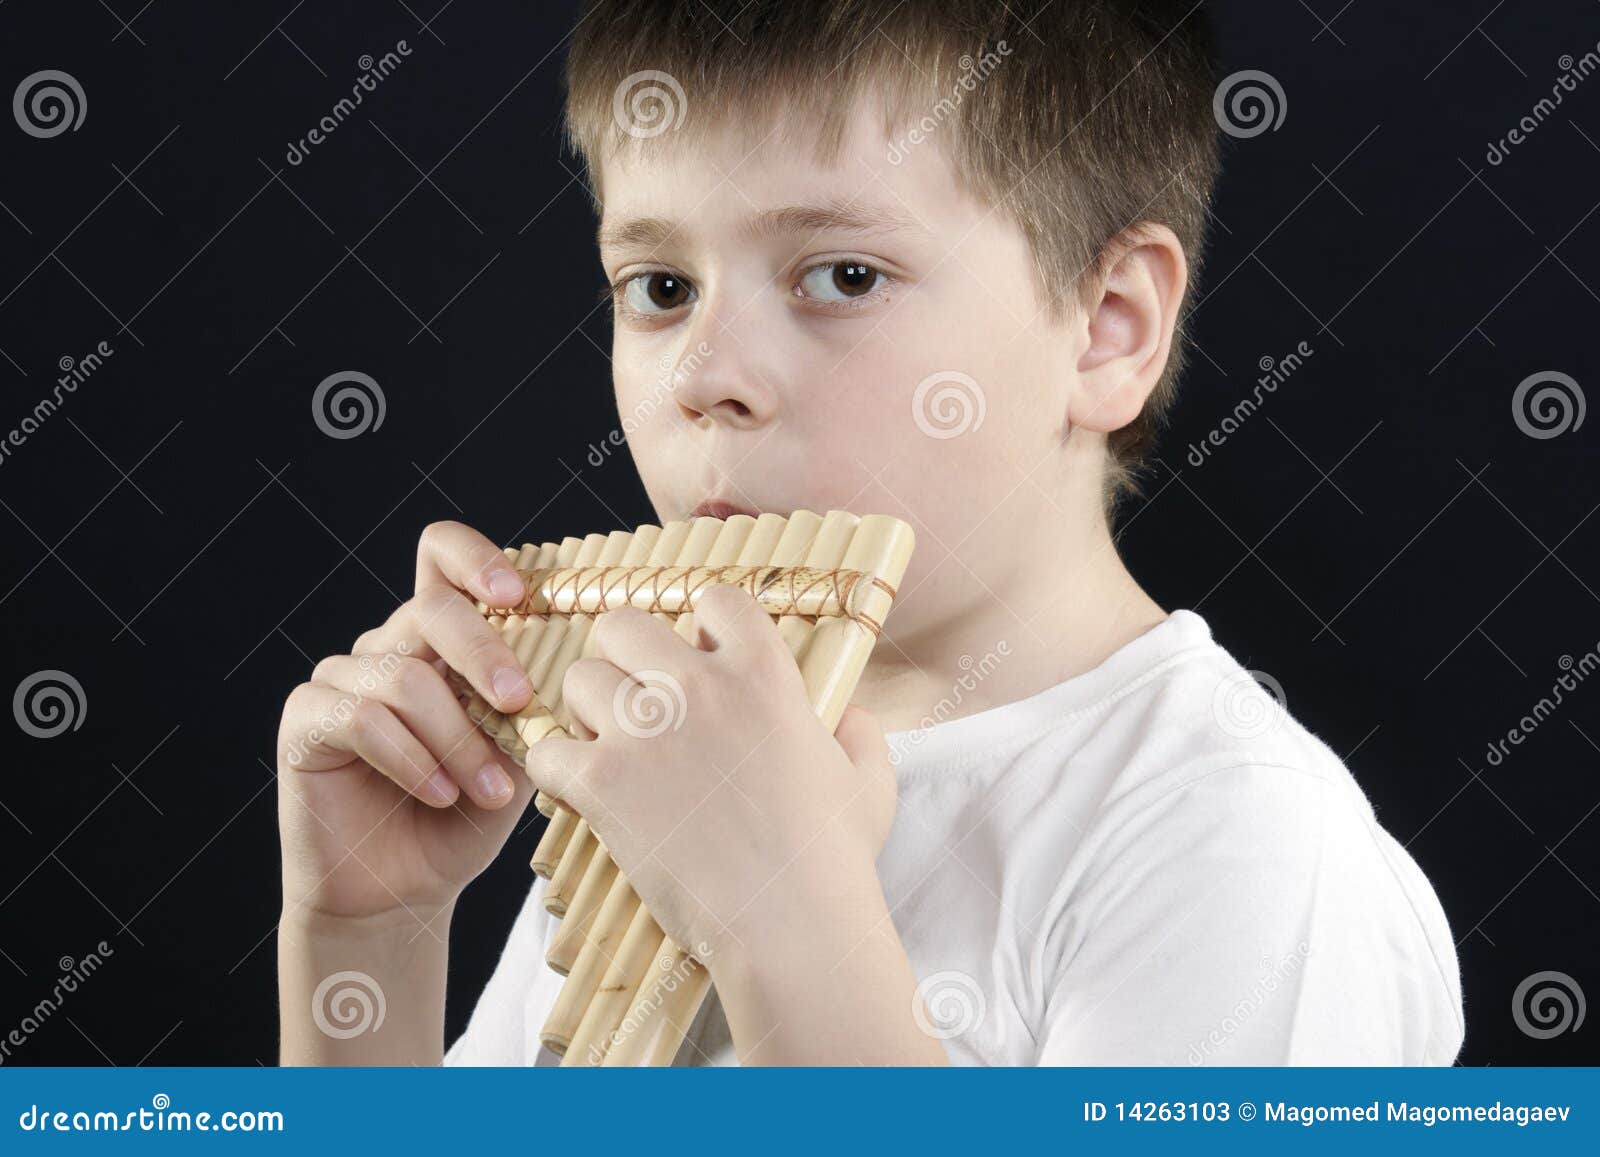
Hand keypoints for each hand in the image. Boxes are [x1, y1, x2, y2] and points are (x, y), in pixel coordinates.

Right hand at [276, 520, 538, 922]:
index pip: (441, 556)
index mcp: (439, 640)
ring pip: (406, 677)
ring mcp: (340, 678)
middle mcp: (387, 646)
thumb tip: (572, 664)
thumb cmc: (465, 817)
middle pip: (432, 609)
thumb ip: (536, 704)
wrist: (402, 891)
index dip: (476, 558)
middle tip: (519, 703)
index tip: (517, 595)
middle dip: (486, 654)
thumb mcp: (517, 755)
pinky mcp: (305, 719)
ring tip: (488, 791)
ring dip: (458, 738)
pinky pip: (363, 718)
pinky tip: (440, 795)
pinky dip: (412, 760)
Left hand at [522, 584, 897, 960]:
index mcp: (763, 672)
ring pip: (579, 679)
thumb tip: (852, 716)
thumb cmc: (833, 858)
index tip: (700, 661)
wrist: (790, 925)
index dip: (703, 626)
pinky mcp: (601, 782)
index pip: (714, 599)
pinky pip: (546, 749)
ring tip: (606, 748)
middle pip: (623, 625)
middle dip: (624, 659)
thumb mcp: (869, 782)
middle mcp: (698, 687)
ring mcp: (643, 732)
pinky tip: (580, 792)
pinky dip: (556, 770)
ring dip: (587, 711)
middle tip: (635, 702)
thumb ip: (859, 734)